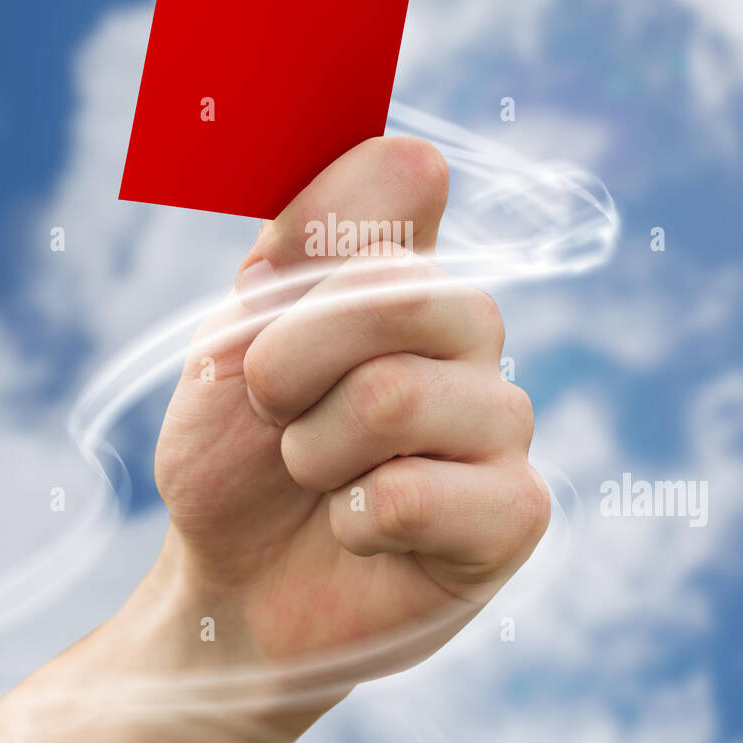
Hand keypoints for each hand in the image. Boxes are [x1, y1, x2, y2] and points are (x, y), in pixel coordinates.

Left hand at [155, 136, 548, 694]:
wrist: (228, 586)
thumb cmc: (236, 459)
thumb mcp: (237, 340)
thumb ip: (311, 247)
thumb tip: (418, 155)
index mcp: (406, 272)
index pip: (401, 178)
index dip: (305, 244)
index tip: (255, 302)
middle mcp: (467, 334)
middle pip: (397, 290)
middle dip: (286, 361)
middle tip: (268, 410)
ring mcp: (499, 422)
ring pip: (395, 395)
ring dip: (312, 450)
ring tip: (314, 479)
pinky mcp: (514, 515)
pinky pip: (421, 492)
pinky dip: (354, 518)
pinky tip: (357, 534)